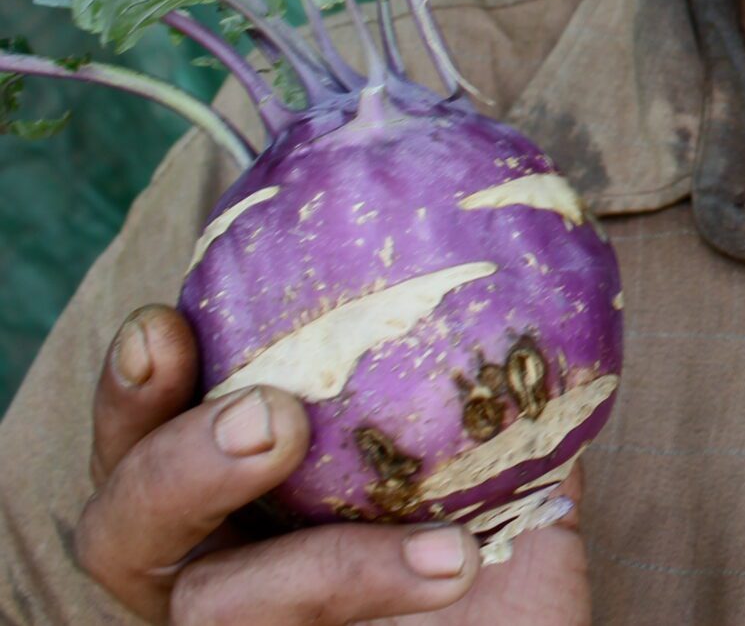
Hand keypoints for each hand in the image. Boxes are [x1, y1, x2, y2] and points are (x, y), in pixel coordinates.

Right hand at [73, 304, 591, 624]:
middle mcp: (214, 565)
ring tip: (437, 536)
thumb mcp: (501, 451)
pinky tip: (460, 560)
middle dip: (177, 462)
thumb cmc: (501, 544)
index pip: (143, 434)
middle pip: (124, 525)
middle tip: (270, 416)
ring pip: (210, 608)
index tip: (165, 324)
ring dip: (312, 561)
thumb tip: (516, 258)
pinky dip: (378, 589)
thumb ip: (483, 376)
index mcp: (229, 489)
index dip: (133, 386)